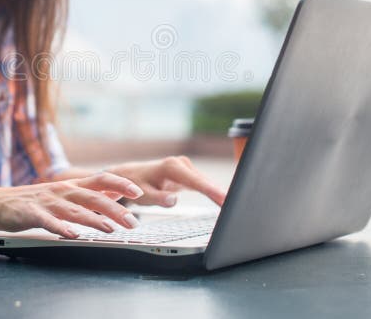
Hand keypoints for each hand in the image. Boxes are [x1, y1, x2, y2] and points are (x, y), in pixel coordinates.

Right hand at [0, 173, 143, 237]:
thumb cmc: (36, 200)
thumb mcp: (66, 194)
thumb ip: (91, 193)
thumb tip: (117, 193)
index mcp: (73, 186)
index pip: (102, 179)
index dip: (120, 184)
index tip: (138, 192)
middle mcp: (64, 191)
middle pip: (94, 197)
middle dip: (116, 209)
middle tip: (133, 222)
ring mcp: (48, 202)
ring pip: (75, 210)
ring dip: (94, 220)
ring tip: (109, 229)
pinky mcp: (33, 214)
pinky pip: (49, 221)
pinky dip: (61, 228)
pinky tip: (71, 235)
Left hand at [106, 156, 226, 206]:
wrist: (131, 176)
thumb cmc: (136, 186)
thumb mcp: (144, 194)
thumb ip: (159, 198)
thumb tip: (174, 200)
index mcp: (172, 167)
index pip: (196, 182)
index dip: (212, 191)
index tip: (225, 199)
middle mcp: (181, 163)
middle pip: (205, 182)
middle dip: (220, 194)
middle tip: (238, 208)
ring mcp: (186, 167)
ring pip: (206, 184)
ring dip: (218, 194)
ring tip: (233, 207)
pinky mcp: (188, 174)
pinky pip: (203, 184)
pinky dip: (212, 193)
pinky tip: (222, 202)